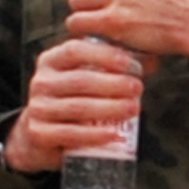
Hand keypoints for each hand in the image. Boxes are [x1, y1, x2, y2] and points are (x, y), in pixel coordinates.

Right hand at [2, 36, 144, 173]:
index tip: (131, 65)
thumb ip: (108, 68)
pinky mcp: (39, 133)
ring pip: (78, 107)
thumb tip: (151, 61)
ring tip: (133, 108)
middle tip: (138, 88)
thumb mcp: (82, 78)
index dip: (105, 55)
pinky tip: (115, 134)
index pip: (75, 50)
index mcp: (51, 61)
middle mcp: (40, 82)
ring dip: (110, 108)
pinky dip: (95, 134)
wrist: (39, 137)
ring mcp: (38, 108)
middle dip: (114, 84)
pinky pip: (71, 133)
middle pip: (81, 80)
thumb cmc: (71, 101)